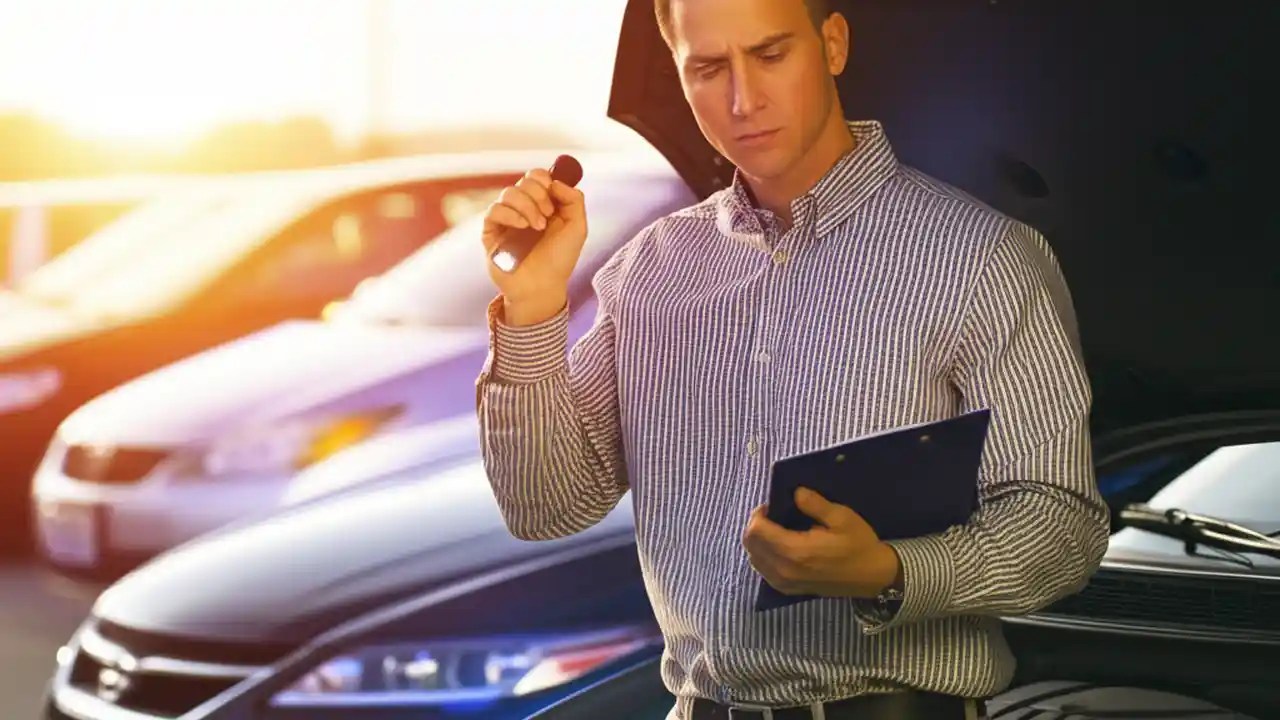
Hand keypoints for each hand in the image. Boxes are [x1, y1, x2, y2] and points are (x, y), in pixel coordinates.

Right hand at [481, 167, 587, 324]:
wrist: (542, 287)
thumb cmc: (560, 260)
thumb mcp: (577, 228)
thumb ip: (574, 199)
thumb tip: (554, 181)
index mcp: (543, 204)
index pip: (537, 177)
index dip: (544, 179)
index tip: (552, 195)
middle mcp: (523, 209)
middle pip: (524, 181)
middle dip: (538, 194)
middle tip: (547, 215)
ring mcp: (506, 219)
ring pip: (509, 193)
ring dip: (526, 205)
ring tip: (536, 226)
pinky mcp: (491, 231)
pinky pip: (494, 210)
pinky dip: (509, 213)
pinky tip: (522, 226)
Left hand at [743, 487, 900, 598]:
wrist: (873, 576)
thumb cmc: (859, 545)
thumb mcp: (841, 517)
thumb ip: (814, 504)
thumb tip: (794, 493)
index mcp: (795, 551)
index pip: (756, 531)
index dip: (758, 514)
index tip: (771, 506)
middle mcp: (784, 570)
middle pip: (750, 545)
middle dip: (756, 526)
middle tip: (772, 516)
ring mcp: (785, 583)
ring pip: (754, 559)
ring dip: (758, 542)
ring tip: (775, 530)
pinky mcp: (789, 590)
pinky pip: (763, 571)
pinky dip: (763, 556)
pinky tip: (778, 547)